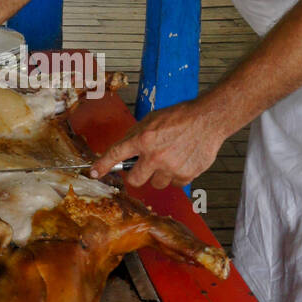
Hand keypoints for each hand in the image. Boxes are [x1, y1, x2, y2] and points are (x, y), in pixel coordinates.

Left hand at [89, 98, 225, 188]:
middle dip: (137, 174)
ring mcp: (171, 168)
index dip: (102, 165)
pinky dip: (176, 175)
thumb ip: (136, 136)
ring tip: (171, 158)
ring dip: (159, 174)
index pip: (116, 154)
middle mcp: (155, 156)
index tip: (94, 173)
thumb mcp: (151, 120)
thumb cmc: (180, 117)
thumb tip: (123, 151)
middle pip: (135, 180)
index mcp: (144, 139)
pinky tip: (183, 160)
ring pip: (156, 183)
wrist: (208, 119)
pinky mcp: (186, 175)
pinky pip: (174, 184)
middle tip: (145, 166)